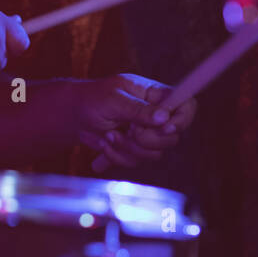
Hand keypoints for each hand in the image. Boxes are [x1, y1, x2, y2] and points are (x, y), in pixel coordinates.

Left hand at [72, 73, 196, 167]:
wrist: (71, 117)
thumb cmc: (91, 100)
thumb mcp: (113, 100)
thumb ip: (139, 109)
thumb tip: (164, 117)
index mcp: (155, 95)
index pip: (186, 105)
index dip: (182, 119)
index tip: (165, 128)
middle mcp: (155, 115)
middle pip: (173, 136)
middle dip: (149, 139)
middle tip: (130, 131)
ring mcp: (146, 134)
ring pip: (154, 153)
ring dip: (128, 148)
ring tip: (109, 135)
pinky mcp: (134, 149)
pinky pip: (135, 161)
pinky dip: (117, 155)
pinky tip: (104, 143)